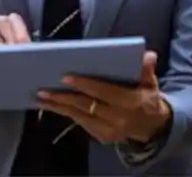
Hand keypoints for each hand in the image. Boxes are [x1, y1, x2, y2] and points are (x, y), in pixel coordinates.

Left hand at [37, 50, 170, 144]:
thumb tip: (148, 55)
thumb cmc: (146, 98)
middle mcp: (118, 119)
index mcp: (130, 102)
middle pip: (86, 106)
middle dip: (64, 97)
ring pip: (79, 116)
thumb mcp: (150, 83)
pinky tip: (52, 106)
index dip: (84, 85)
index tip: (65, 77)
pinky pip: (81, 123)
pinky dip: (66, 113)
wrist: (151, 127)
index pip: (103, 92)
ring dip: (59, 107)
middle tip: (43, 89)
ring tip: (41, 98)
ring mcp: (109, 131)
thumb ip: (146, 70)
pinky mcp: (102, 137)